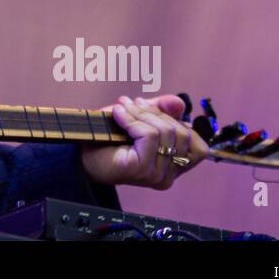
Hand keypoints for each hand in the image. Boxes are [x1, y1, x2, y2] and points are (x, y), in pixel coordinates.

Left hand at [79, 94, 208, 188]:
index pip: (198, 147)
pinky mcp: (140, 169)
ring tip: (123, 107)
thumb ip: (161, 111)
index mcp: (172, 167)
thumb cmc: (108, 138)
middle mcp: (167, 175)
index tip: (153, 109)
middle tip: (131, 104)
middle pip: (182, 134)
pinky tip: (118, 114)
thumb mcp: (139, 119)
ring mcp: (155, 175)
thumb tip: (179, 103)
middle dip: (155, 112)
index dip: (180, 123)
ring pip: (165, 132)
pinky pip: (149, 135)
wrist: (80, 153)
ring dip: (141, 113)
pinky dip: (133, 120)